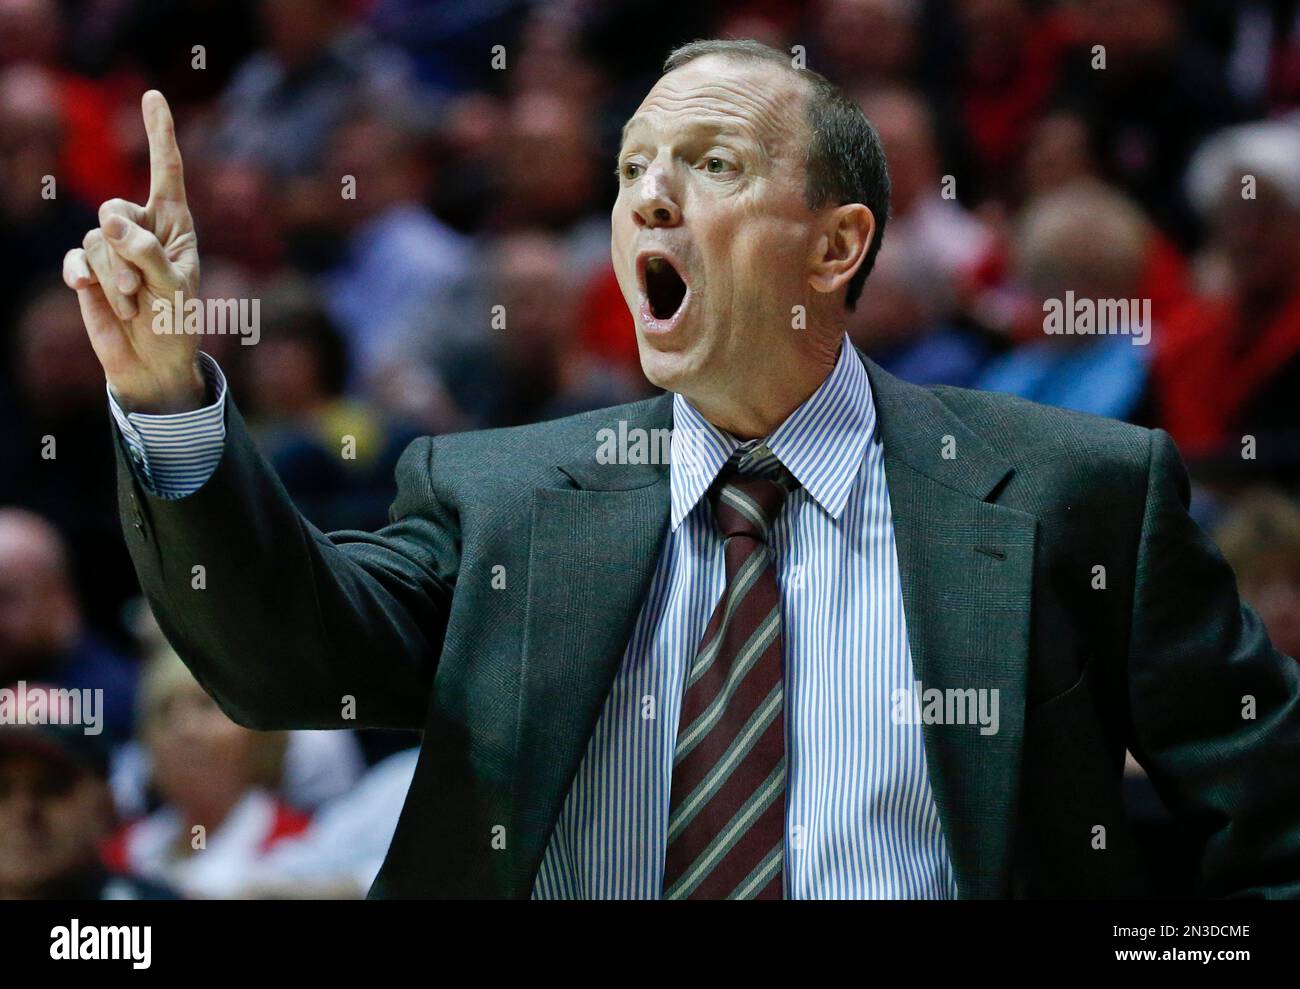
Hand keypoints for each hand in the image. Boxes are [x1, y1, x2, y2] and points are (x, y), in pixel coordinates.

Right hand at [63, 90, 203, 412]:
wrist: (153, 363)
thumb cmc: (177, 325)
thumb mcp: (175, 291)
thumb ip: (149, 254)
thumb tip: (110, 224)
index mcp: (175, 226)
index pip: (167, 172)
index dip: (159, 134)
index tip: (153, 95)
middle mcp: (143, 229)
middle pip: (114, 208)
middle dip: (124, 251)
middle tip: (139, 290)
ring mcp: (113, 248)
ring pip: (95, 238)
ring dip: (112, 276)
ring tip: (131, 305)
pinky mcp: (88, 268)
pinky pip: (75, 259)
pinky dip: (83, 278)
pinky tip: (91, 294)